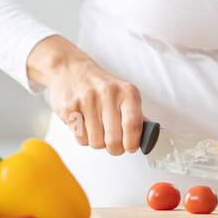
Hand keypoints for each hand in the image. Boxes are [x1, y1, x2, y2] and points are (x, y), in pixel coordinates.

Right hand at [26, 35, 142, 154]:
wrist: (70, 69)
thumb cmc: (100, 84)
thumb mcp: (124, 92)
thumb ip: (135, 114)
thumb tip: (147, 137)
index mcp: (127, 91)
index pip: (133, 124)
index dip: (132, 143)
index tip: (130, 147)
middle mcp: (108, 94)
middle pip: (114, 139)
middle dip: (114, 148)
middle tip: (113, 145)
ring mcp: (87, 100)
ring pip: (96, 142)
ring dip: (97, 142)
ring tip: (97, 129)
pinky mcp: (69, 108)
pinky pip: (80, 138)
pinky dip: (83, 137)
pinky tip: (85, 124)